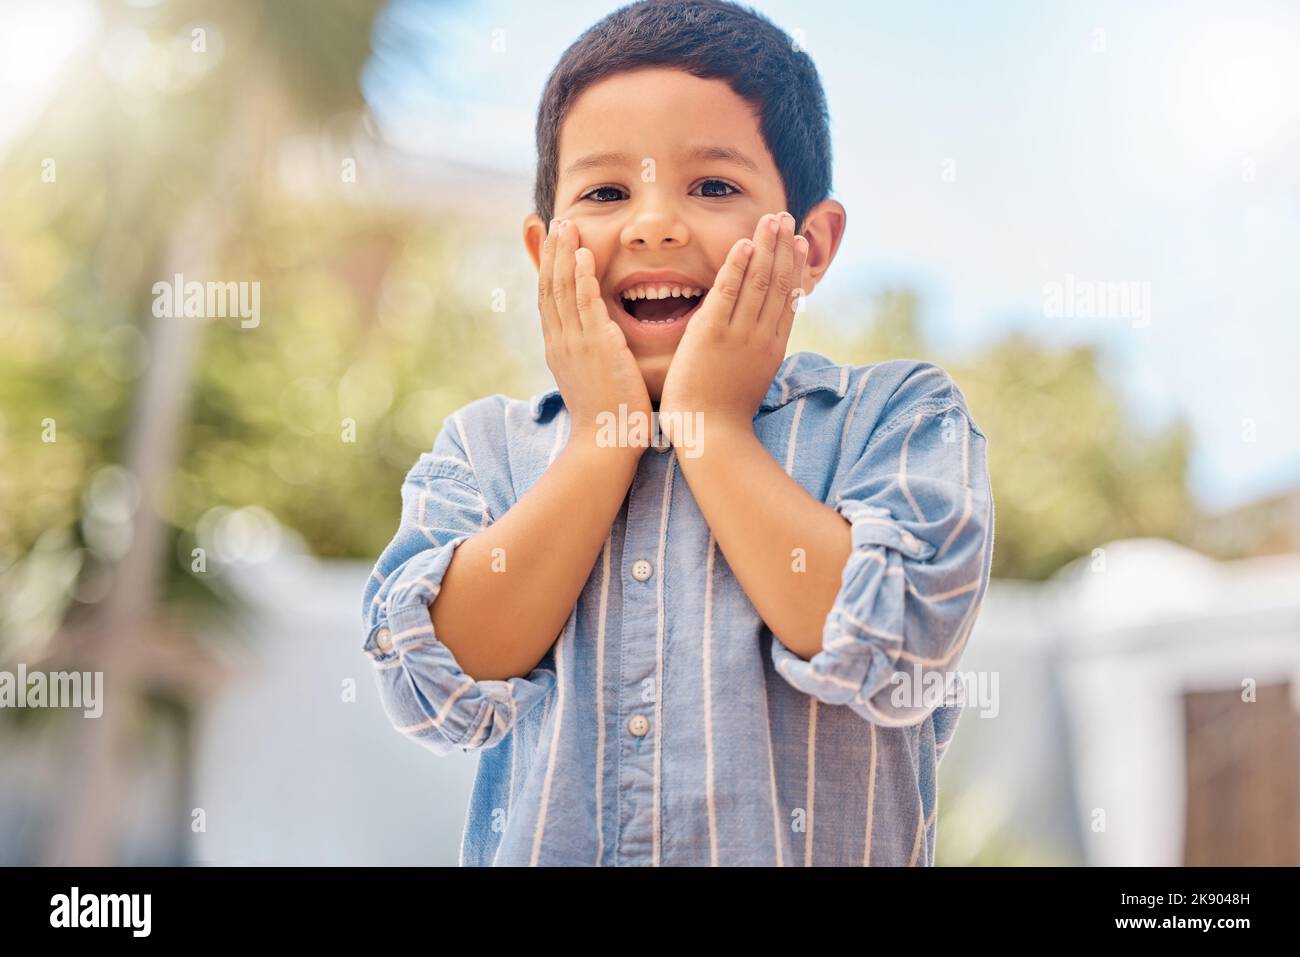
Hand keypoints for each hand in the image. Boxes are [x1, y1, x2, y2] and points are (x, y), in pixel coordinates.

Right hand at [538, 218, 652, 456]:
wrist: (605, 445)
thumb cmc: (607, 418)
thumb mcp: (592, 379)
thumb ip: (591, 355)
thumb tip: (597, 340)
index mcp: (558, 349)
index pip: (548, 300)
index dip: (547, 268)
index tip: (550, 243)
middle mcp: (560, 342)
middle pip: (549, 288)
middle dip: (551, 253)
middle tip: (555, 223)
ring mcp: (575, 344)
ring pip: (562, 290)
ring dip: (564, 255)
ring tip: (567, 226)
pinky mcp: (596, 347)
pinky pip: (586, 305)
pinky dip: (583, 278)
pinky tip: (584, 255)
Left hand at [658, 211, 809, 442]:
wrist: (711, 434)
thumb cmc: (724, 415)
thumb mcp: (751, 380)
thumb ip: (755, 355)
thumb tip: (760, 340)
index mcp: (772, 348)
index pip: (788, 300)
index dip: (794, 268)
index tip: (799, 244)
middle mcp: (761, 336)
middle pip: (779, 283)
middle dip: (784, 248)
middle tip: (787, 219)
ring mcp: (739, 334)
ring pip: (759, 281)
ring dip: (766, 247)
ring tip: (772, 220)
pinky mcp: (712, 333)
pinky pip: (728, 291)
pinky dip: (737, 266)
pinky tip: (744, 244)